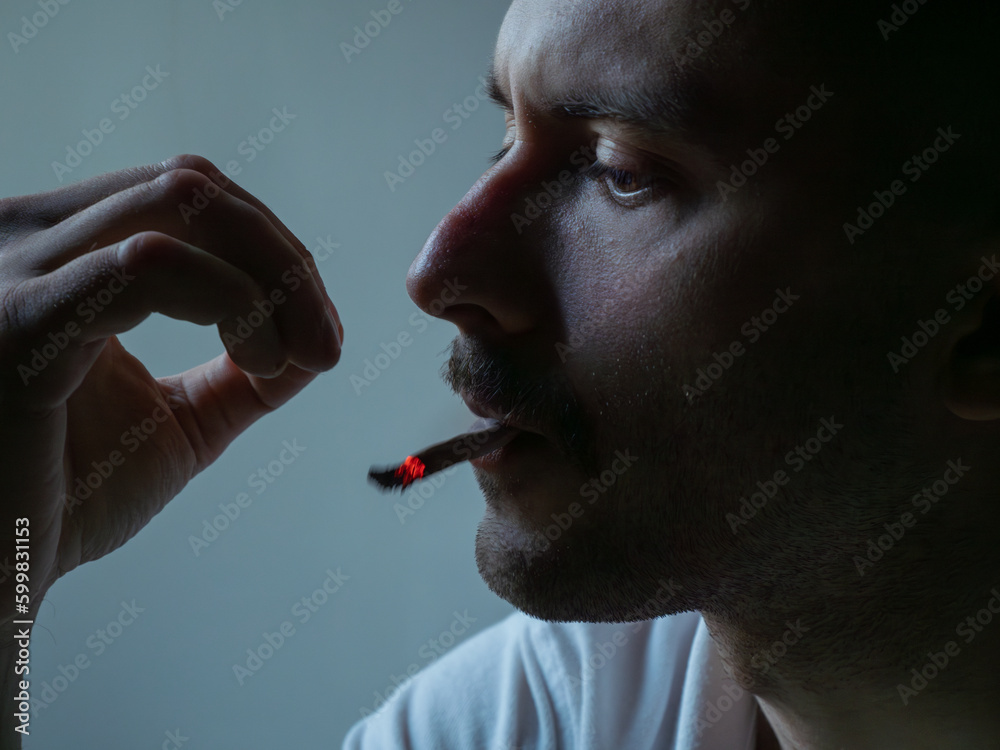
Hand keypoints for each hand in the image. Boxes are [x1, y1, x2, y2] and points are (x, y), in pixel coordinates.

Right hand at [0, 154, 343, 609]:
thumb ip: (243, 374)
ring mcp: (13, 271)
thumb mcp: (179, 420)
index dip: (271, 252)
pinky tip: (263, 362)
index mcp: (56, 253)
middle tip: (325, 340)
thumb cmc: (66, 499)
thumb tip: (316, 340)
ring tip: (301, 355)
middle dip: (283, 258)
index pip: (183, 196)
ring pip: (181, 201)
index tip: (319, 331)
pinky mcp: (20, 323)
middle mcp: (23, 239)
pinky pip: (147, 266)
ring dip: (272, 276)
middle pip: (190, 185)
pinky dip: (233, 301)